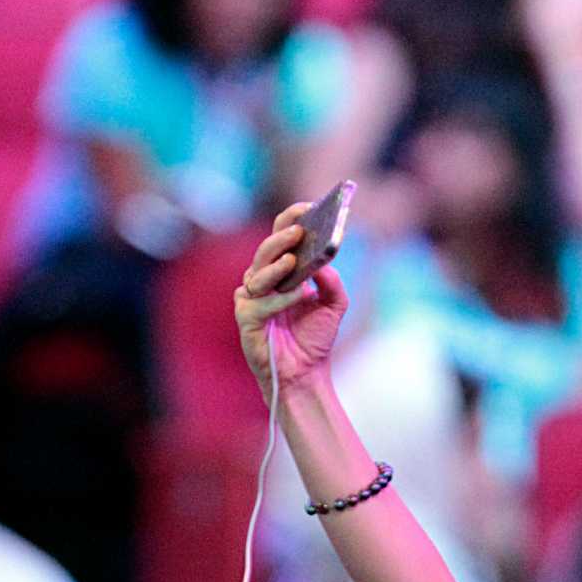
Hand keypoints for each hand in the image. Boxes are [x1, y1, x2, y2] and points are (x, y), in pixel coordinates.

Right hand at [235, 202, 349, 394]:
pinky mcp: (246, 321)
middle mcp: (263, 282)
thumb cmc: (314, 339)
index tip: (308, 206)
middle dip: (281, 238)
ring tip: (292, 259)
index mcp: (281, 272)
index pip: (280, 237)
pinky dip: (278, 299)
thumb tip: (324, 263)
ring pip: (257, 274)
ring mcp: (251, 300)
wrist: (305, 375)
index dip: (291, 220)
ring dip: (275, 265)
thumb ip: (332, 281)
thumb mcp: (334, 305)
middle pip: (266, 251)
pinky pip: (258, 305)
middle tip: (299, 231)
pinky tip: (298, 294)